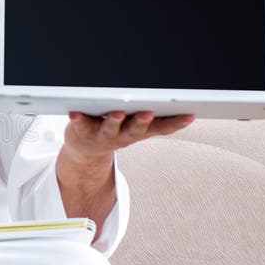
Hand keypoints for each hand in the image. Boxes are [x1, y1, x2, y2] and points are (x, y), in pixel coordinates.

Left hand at [63, 110, 194, 164]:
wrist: (85, 152)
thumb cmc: (116, 132)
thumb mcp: (139, 128)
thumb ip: (159, 120)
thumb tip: (189, 111)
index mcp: (139, 132)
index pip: (161, 128)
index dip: (176, 123)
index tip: (189, 115)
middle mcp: (123, 135)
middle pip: (134, 129)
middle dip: (142, 121)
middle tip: (148, 113)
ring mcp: (102, 134)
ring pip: (109, 128)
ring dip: (113, 121)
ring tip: (116, 112)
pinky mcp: (82, 130)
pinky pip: (79, 123)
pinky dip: (77, 118)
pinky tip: (75, 112)